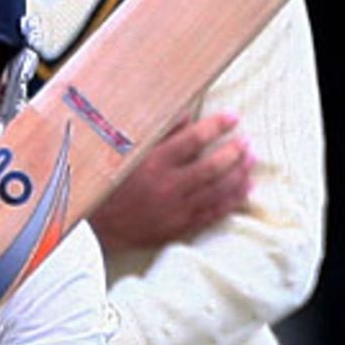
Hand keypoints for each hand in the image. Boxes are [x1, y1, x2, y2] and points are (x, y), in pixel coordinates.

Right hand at [92, 113, 254, 253]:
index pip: (194, 139)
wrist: (93, 229)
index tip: (233, 117)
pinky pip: (212, 213)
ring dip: (239, 174)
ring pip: (218, 191)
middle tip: (247, 141)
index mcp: (153, 163)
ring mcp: (175, 210)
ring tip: (251, 160)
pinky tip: (246, 190)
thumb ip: (158, 134)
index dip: (217, 126)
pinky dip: (232, 201)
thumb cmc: (109, 184)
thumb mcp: (126, 153)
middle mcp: (167, 187)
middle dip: (234, 152)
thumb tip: (187, 115)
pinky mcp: (178, 228)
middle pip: (213, 166)